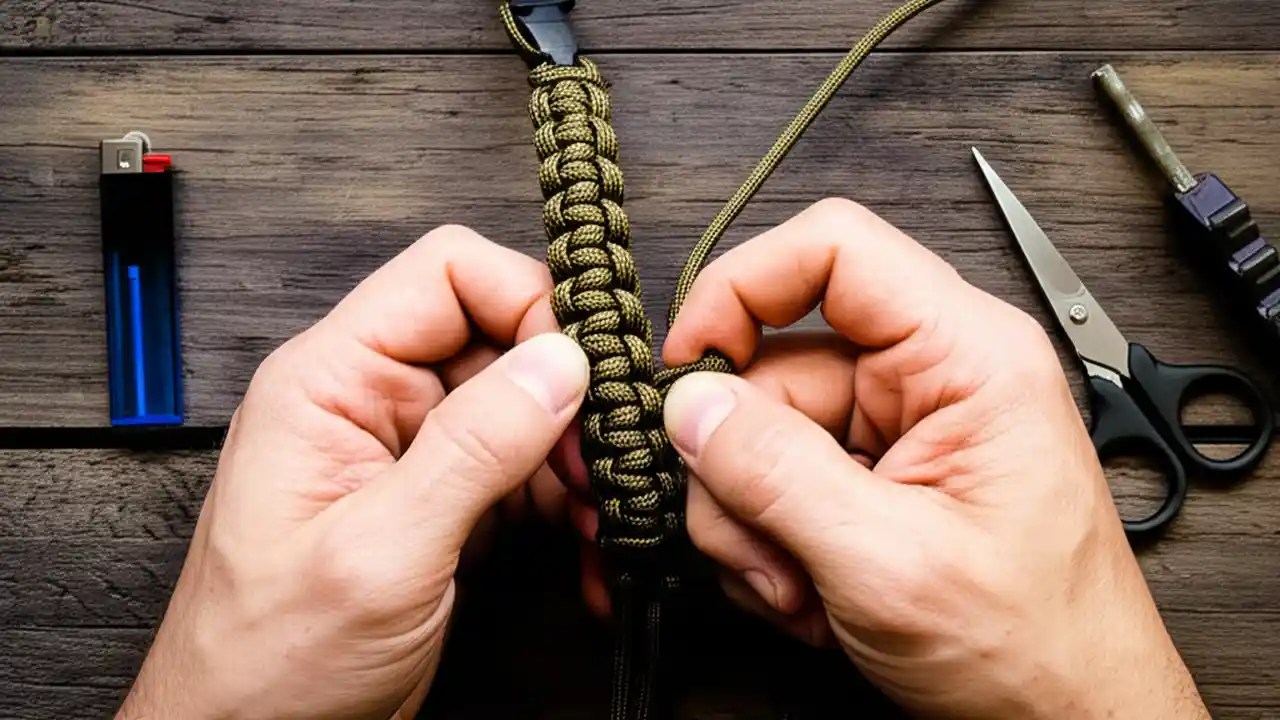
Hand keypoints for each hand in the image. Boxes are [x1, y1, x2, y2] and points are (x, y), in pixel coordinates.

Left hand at [118, 227, 588, 719]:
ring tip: (599, 516)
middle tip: (600, 459)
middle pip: (496, 339)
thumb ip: (474, 449)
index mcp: (330, 381)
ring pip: (521, 409)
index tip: (581, 368)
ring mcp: (407, 453)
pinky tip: (586, 546)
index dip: (526, 304)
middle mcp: (370, 402)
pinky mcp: (437, 503)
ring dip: (572, 459)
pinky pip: (520, 472)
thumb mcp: (381, 553)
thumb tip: (561, 361)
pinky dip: (563, 506)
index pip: (446, 275)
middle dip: (563, 396)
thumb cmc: (268, 663)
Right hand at [661, 199, 1208, 718]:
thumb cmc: (1040, 647)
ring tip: (794, 587)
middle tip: (755, 540)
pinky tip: (807, 596)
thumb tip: (691, 406)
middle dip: (742, 467)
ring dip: (752, 520)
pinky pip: (777, 484)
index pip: (833, 250)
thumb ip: (777, 473)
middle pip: (774, 366)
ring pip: (762, 435)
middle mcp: (929, 380)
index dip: (742, 288)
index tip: (687, 363)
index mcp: (966, 356)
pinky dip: (769, 545)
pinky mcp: (872, 483)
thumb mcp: (889, 561)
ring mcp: (896, 434)